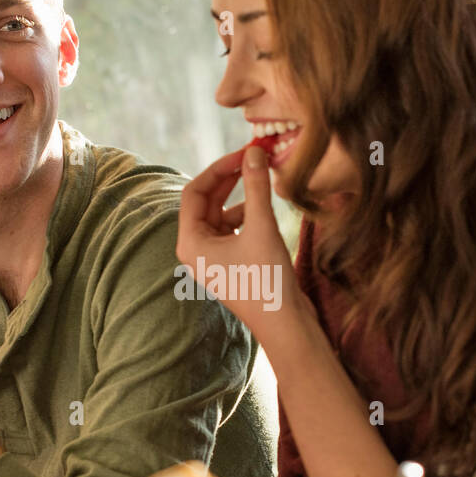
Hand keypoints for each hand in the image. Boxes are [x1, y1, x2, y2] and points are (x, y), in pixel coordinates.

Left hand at [176, 146, 303, 344]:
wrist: (285, 324)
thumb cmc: (267, 280)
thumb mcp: (262, 226)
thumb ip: (256, 186)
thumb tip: (254, 152)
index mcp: (190, 243)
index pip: (194, 192)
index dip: (218, 168)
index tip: (243, 153)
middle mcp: (196, 250)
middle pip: (206, 201)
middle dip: (229, 179)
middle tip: (253, 158)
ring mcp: (212, 258)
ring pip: (221, 214)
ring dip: (240, 195)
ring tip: (262, 180)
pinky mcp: (231, 263)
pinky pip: (232, 228)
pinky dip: (247, 214)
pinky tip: (264, 208)